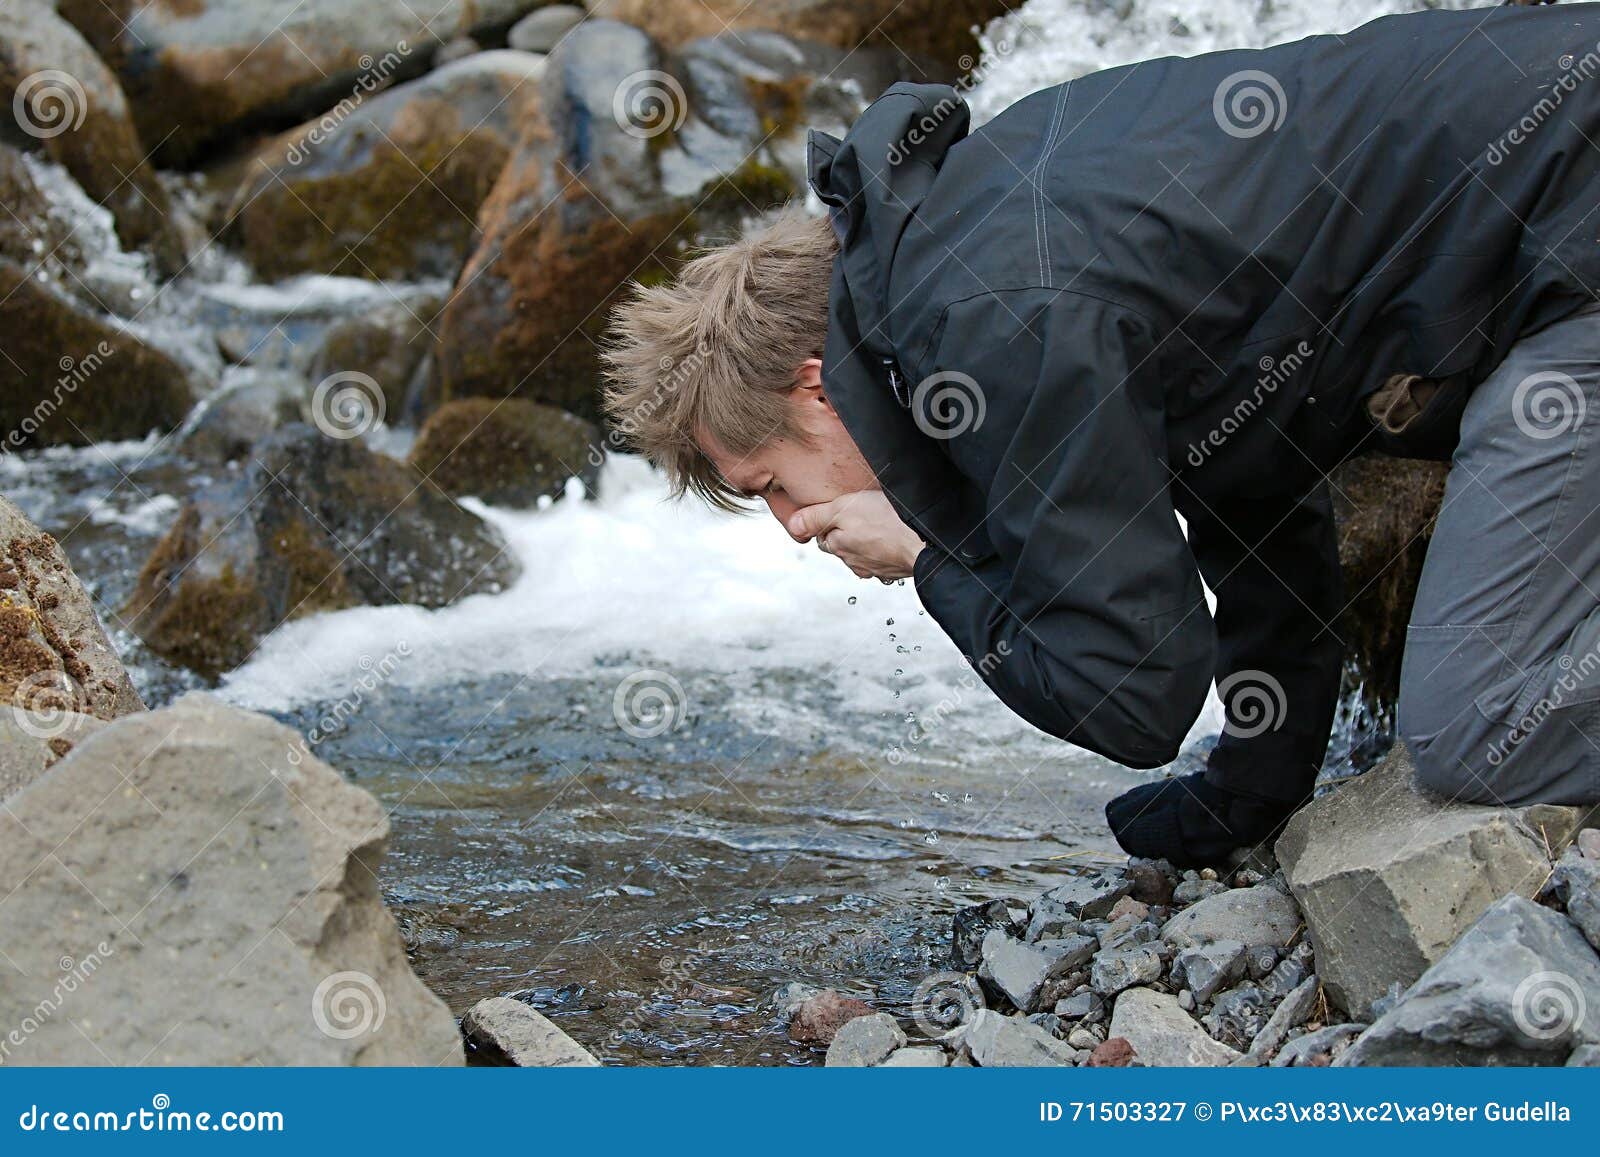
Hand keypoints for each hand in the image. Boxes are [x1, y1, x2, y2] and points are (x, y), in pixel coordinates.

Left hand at [786, 490, 924, 580]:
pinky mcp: (897, 569)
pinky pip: (887, 557)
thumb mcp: (843, 508)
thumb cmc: (888, 522)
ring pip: (865, 552)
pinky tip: (895, 535)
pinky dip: (888, 547)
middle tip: (863, 514)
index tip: (843, 511)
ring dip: (870, 540)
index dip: (831, 521)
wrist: (927, 540)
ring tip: (881, 522)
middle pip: (844, 545)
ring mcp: (877, 568)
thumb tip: (793, 526)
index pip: (825, 536)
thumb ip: (815, 517)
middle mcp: (856, 563)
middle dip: (850, 532)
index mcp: (839, 548)